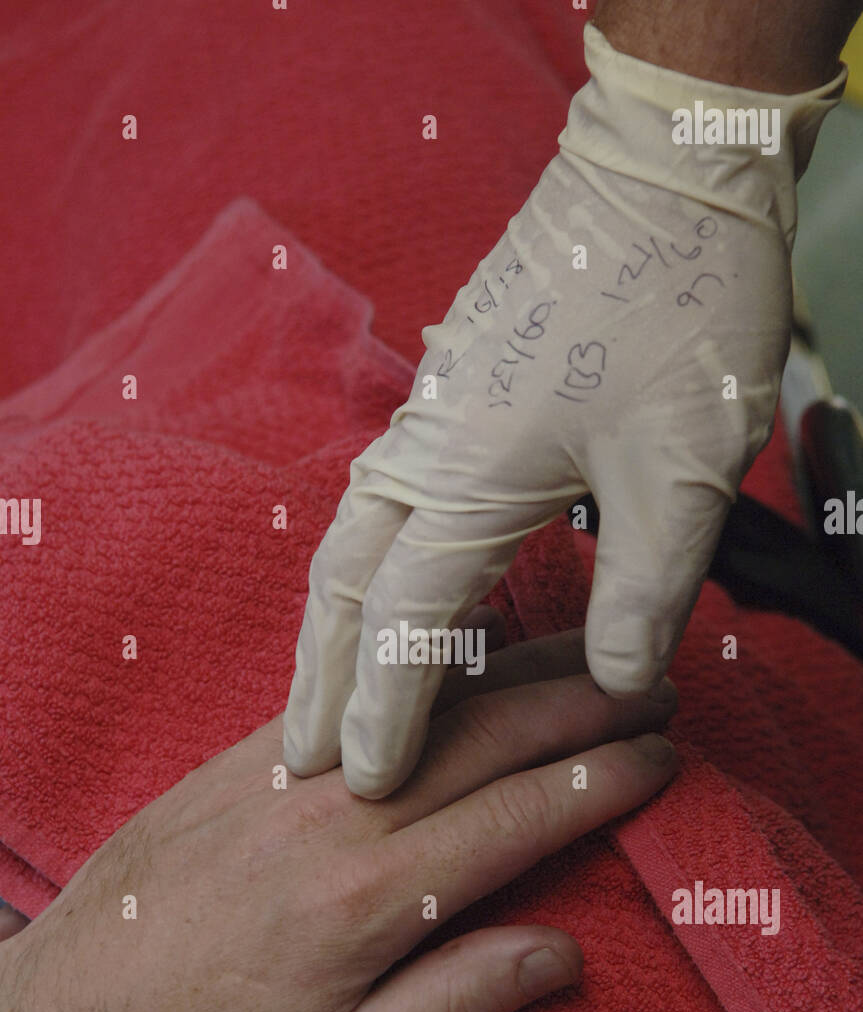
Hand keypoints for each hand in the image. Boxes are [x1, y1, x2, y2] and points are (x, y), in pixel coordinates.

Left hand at [0, 620, 676, 1011]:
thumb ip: (456, 1003)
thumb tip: (563, 952)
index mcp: (372, 898)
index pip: (522, 815)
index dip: (603, 780)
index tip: (661, 758)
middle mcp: (337, 815)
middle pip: (489, 736)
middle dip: (583, 703)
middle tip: (650, 685)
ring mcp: (287, 773)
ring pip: (426, 702)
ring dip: (518, 671)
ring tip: (585, 654)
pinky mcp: (245, 756)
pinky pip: (355, 695)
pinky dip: (425, 671)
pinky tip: (462, 656)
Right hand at [282, 21, 843, 796]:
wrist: (662, 172)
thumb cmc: (676, 309)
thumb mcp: (686, 465)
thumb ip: (647, 589)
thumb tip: (617, 685)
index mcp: (466, 476)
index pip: (402, 620)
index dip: (384, 711)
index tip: (365, 783)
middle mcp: (424, 452)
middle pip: (342, 585)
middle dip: (319, 680)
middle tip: (300, 762)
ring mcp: (428, 418)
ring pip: (348, 540)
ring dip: (329, 627)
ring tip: (317, 697)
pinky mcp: (449, 397)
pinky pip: (378, 502)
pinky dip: (363, 569)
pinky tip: (379, 596)